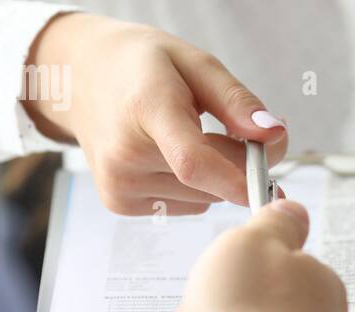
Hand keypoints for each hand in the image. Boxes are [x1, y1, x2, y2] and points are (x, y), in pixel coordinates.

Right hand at [24, 13, 287, 214]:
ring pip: (204, 198)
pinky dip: (193, 186)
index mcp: (145, 109)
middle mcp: (125, 154)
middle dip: (241, 164)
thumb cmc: (143, 66)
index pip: (195, 162)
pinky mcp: (119, 203)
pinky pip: (186, 205)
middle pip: (210, 181)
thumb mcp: (195, 63)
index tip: (274, 182)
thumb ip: (236, 101)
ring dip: (216, 176)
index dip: (240, 179)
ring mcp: (119, 184)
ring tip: (192, 136)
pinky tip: (170, 155)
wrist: (79, 77)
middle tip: (239, 131)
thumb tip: (275, 135)